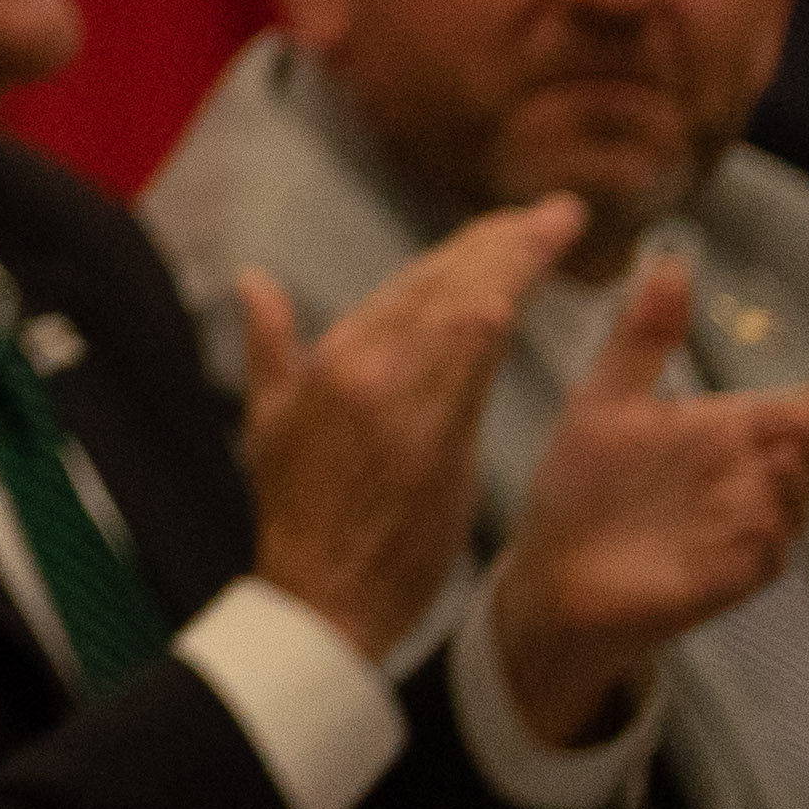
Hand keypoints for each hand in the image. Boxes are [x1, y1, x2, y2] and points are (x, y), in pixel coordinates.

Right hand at [237, 195, 578, 654]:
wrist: (323, 595)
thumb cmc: (296, 513)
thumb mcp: (268, 421)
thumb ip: (269, 343)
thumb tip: (253, 280)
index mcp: (331, 359)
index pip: (411, 284)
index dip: (466, 249)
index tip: (511, 227)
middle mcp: (364, 367)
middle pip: (443, 284)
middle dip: (503, 242)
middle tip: (554, 213)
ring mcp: (398, 400)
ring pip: (463, 309)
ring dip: (512, 264)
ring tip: (554, 230)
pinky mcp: (432, 438)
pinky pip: (470, 360)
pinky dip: (498, 314)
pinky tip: (524, 287)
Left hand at [481, 249, 808, 748]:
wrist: (552, 567)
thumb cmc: (584, 482)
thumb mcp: (607, 399)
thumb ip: (642, 337)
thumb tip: (669, 258)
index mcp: (726, 433)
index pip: (797, 411)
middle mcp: (747, 480)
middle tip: (808, 419)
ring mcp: (744, 531)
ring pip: (796, 506)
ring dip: (795, 483)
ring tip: (781, 452)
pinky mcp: (727, 577)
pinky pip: (764, 557)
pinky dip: (765, 536)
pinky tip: (757, 517)